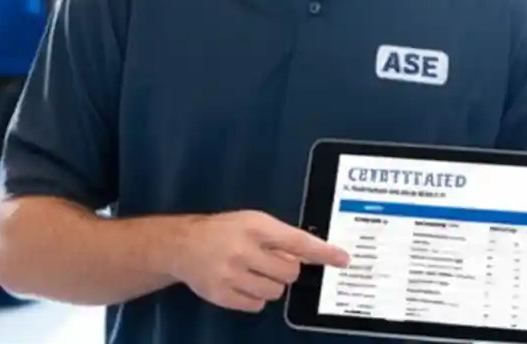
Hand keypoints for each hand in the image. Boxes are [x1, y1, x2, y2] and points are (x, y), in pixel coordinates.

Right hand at [170, 211, 348, 311]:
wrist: (184, 245)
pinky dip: (256, 297)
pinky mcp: (222, 295)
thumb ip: (282, 237)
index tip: (343, 259)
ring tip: (254, 271)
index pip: (298, 241)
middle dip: (286, 269)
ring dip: (271, 284)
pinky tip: (243, 282)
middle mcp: (244, 250)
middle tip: (270, 261)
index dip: (323, 252)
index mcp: (256, 226)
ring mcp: (231, 275)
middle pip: (290, 272)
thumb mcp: (254, 222)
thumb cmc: (225, 230)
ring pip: (276, 291)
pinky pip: (257, 305)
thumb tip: (313, 254)